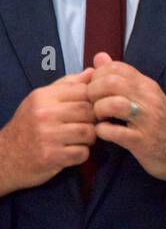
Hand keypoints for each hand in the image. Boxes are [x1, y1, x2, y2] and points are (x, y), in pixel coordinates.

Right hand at [0, 68, 96, 196]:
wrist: (6, 155)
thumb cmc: (30, 124)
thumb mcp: (42, 99)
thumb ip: (68, 85)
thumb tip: (93, 71)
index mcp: (43, 97)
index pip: (83, 90)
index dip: (94, 100)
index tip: (92, 108)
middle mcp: (44, 114)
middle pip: (89, 111)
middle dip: (94, 119)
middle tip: (88, 125)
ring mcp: (47, 136)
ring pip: (89, 132)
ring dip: (90, 138)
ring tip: (80, 139)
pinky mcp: (50, 156)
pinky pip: (82, 153)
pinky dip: (82, 154)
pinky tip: (72, 151)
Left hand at [86, 53, 165, 186]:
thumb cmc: (160, 124)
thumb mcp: (145, 96)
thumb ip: (122, 78)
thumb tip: (100, 57)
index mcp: (148, 86)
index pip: (116, 67)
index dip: (98, 76)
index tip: (96, 89)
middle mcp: (149, 99)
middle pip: (111, 82)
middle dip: (93, 92)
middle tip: (94, 104)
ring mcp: (146, 120)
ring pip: (111, 104)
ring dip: (98, 111)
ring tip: (100, 118)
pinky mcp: (142, 141)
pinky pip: (113, 132)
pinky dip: (102, 132)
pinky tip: (105, 133)